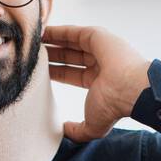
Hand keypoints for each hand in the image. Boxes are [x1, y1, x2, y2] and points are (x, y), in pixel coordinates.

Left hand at [43, 25, 150, 142]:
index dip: (55, 72)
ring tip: (32, 40)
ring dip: (51, 40)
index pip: (71, 74)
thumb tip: (63, 130)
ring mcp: (99, 48)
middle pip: (69, 57)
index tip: (37, 72)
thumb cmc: (113, 107)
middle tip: (31, 55)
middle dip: (51, 55)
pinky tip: (41, 31)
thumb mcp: (92, 126)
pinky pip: (72, 32)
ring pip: (70, 42)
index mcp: (99, 81)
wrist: (129, 90)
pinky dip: (57, 30)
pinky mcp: (97, 36)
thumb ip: (77, 130)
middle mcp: (99, 63)